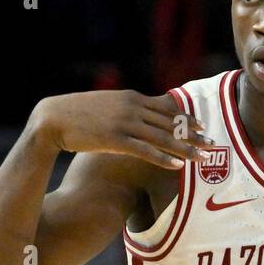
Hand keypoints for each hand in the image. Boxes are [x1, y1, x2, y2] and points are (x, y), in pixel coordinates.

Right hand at [31, 89, 214, 168]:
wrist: (52, 118)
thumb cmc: (77, 114)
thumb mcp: (106, 106)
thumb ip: (125, 110)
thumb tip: (138, 118)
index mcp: (131, 99)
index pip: (166, 108)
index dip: (186, 118)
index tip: (201, 126)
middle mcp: (132, 108)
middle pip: (170, 123)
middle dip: (193, 135)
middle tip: (211, 144)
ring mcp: (124, 123)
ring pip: (162, 137)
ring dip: (185, 148)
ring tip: (202, 158)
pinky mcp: (115, 139)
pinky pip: (145, 150)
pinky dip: (163, 158)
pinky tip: (177, 166)